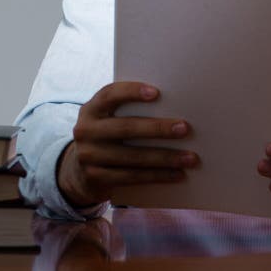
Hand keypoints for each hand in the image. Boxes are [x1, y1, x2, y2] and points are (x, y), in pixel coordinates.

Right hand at [57, 82, 198, 207]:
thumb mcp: (109, 118)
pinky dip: (158, 176)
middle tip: (185, 128)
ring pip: (132, 157)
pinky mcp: (96, 178)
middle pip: (125, 127)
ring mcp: (88, 156)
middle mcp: (86, 130)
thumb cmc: (108, 134)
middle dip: (158, 128)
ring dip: (165, 158)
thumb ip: (129, 110)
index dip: (132, 92)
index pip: (110, 94)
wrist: (79, 170)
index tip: (157, 93)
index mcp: (92, 108)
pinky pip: (132, 177)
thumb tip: (173, 106)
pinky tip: (178, 174)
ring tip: (190, 157)